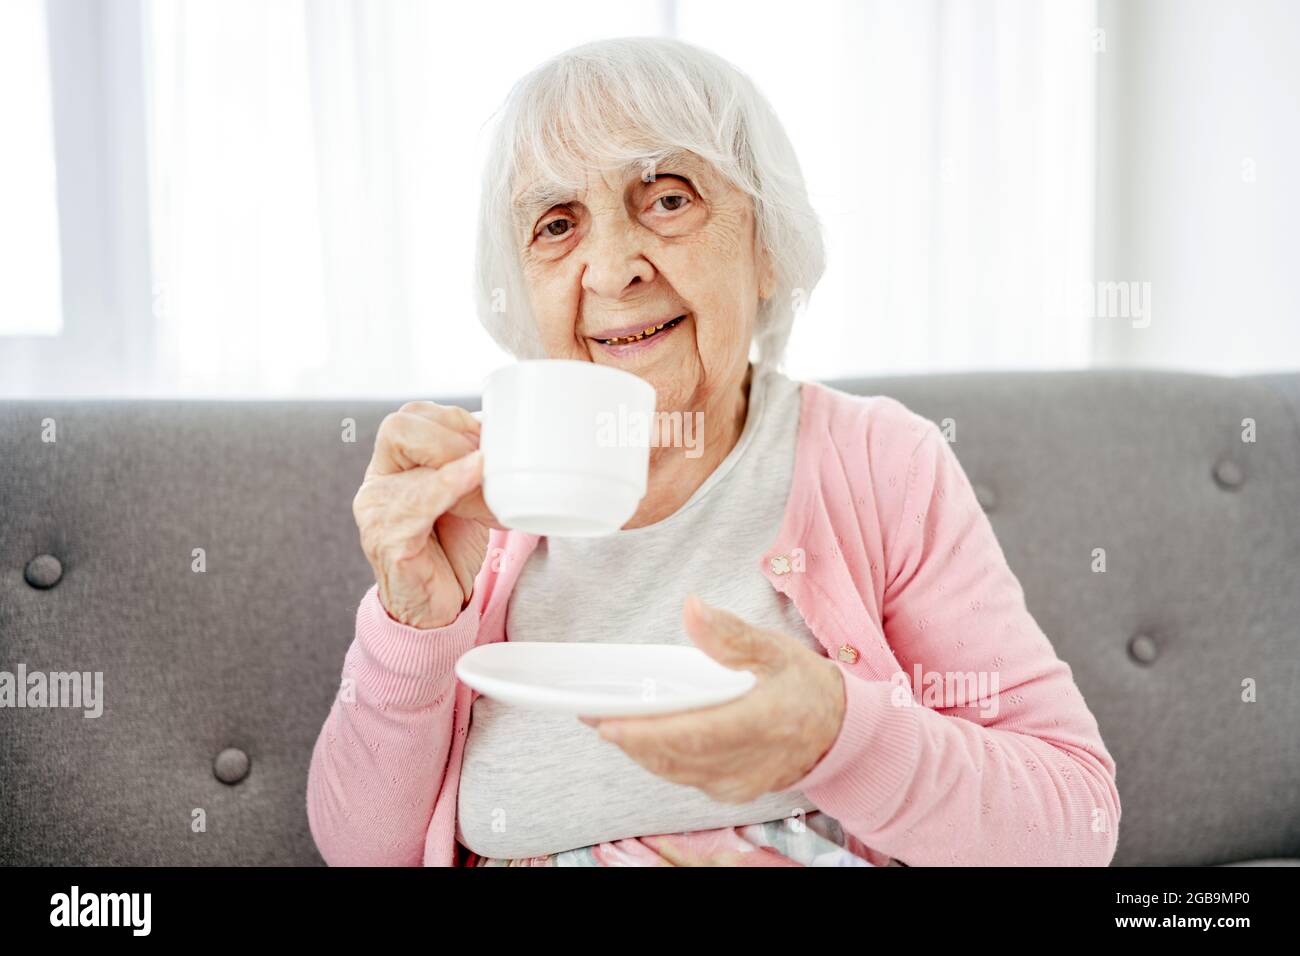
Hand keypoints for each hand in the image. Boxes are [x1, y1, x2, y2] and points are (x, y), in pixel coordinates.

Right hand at [352, 401, 503, 629]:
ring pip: (411, 468)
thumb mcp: (464, 496)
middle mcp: (376, 486)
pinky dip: (448, 485)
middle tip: (485, 459)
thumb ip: (470, 464)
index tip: (485, 436)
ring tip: (489, 477)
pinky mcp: (389, 544)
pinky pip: (415, 508)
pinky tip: (474, 475)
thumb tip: (505, 436)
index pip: (408, 417)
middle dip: (450, 437)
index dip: (450, 418)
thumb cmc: (450, 549)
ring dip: (460, 468)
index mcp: (391, 467)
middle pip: (398, 429)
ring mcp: (377, 515)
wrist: (438, 608)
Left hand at [579, 595, 846, 802]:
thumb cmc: (805, 684)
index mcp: (765, 721)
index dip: (649, 733)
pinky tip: (641, 738)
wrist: (840, 732)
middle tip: (590, 713)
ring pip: (675, 770)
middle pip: (676, 756)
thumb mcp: (776, 648)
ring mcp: (740, 783)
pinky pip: (685, 777)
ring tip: (606, 721)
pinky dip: (659, 758)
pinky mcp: (733, 792)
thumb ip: (731, 633)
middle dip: (630, 737)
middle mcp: (751, 762)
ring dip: (639, 749)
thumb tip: (693, 608)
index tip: (609, 723)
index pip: (697, 734)